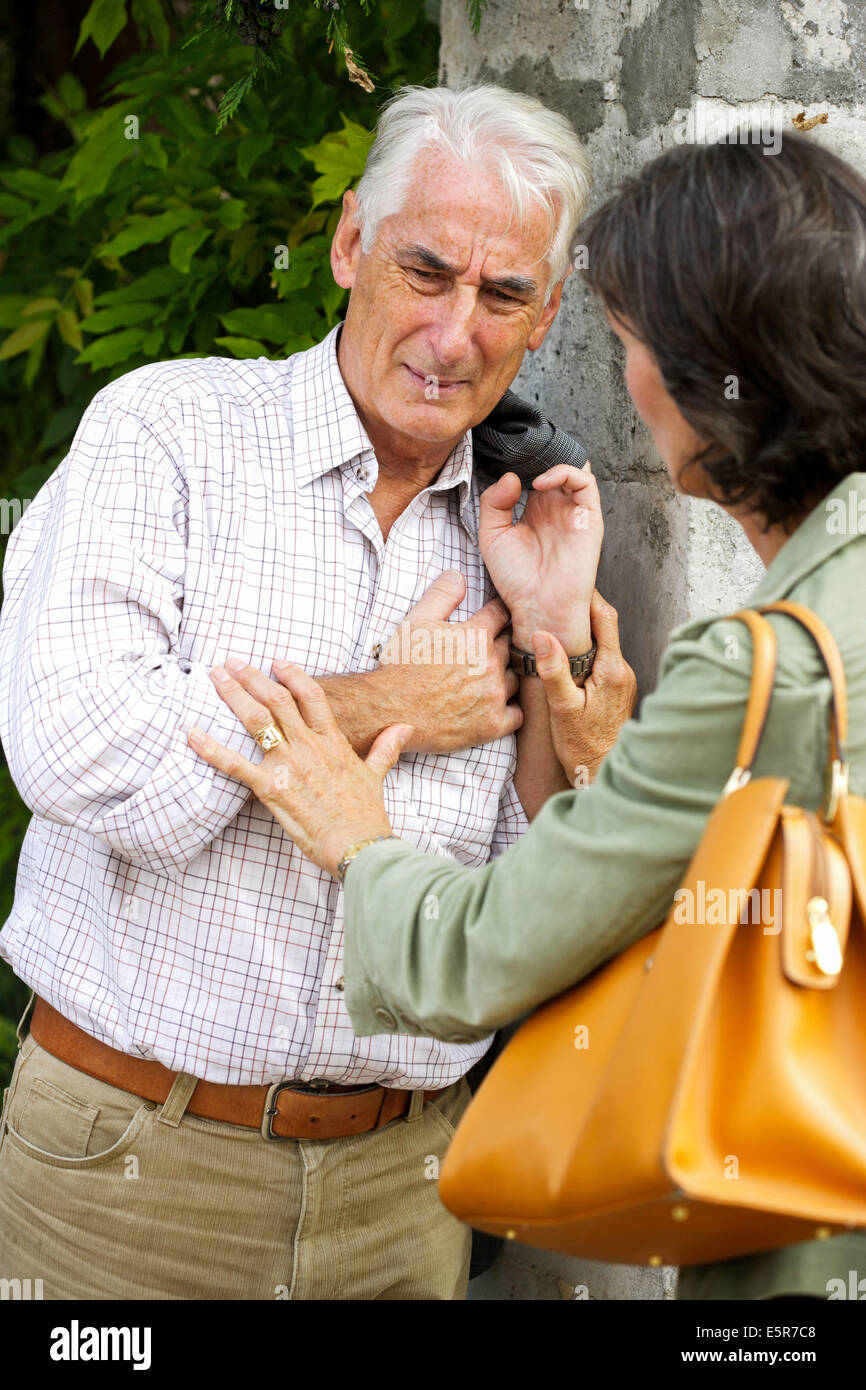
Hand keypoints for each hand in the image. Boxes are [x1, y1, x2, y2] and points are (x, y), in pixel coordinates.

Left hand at [186, 661, 412, 877]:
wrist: (359, 845)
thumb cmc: (366, 815)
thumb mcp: (376, 776)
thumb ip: (385, 748)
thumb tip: (404, 727)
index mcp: (332, 742)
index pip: (310, 696)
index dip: (292, 675)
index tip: (276, 662)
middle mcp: (308, 746)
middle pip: (276, 700)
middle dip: (252, 677)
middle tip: (231, 663)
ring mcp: (288, 765)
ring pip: (256, 720)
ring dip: (233, 695)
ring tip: (216, 677)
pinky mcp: (270, 788)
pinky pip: (234, 764)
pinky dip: (210, 747)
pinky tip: (191, 733)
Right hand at [369, 569, 522, 751]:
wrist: (389, 710)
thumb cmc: (400, 666)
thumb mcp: (416, 622)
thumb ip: (441, 594)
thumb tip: (458, 574)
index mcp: (475, 636)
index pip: (501, 615)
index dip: (497, 615)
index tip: (494, 619)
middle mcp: (490, 664)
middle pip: (510, 647)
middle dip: (501, 646)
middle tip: (486, 652)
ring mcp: (493, 695)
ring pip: (515, 679)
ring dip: (506, 677)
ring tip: (489, 679)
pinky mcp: (492, 724)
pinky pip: (517, 714)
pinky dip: (510, 709)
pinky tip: (495, 705)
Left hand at [479, 461, 603, 651]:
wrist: (536, 606)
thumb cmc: (516, 580)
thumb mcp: (492, 537)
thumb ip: (493, 503)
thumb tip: (509, 477)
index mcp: (534, 510)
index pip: (534, 472)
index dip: (522, 460)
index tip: (503, 454)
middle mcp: (556, 508)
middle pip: (555, 465)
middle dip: (538, 454)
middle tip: (518, 452)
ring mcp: (573, 512)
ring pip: (574, 468)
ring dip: (553, 461)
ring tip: (530, 470)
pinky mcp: (589, 518)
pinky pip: (586, 483)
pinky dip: (566, 473)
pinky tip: (540, 483)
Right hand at [531, 588, 636, 785]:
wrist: (603, 772)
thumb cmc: (583, 746)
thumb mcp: (562, 708)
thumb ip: (554, 671)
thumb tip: (543, 637)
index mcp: (612, 670)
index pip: (605, 618)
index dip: (588, 598)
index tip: (568, 585)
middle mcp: (622, 670)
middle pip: (605, 626)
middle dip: (582, 610)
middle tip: (557, 598)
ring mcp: (622, 680)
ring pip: (603, 643)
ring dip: (582, 631)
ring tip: (557, 622)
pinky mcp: (617, 689)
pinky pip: (602, 659)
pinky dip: (585, 650)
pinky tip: (566, 654)